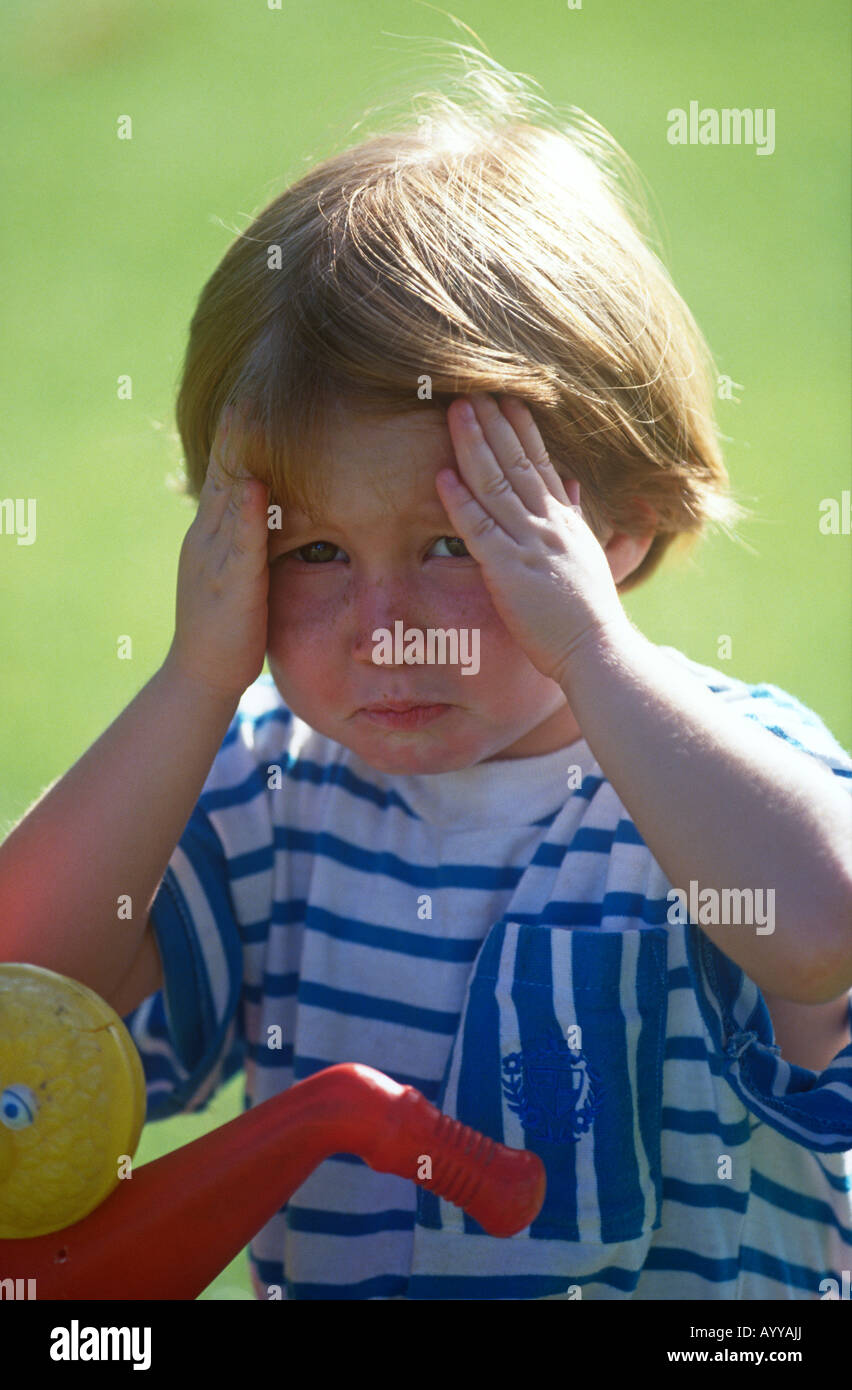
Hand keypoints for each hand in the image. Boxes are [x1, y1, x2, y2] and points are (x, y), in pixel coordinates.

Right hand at [165, 406, 269, 699]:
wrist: (202, 676)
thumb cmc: (231, 627)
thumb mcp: (240, 571)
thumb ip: (251, 538)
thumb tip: (271, 506)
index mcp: (214, 532)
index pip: (227, 470)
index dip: (237, 432)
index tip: (252, 391)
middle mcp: (208, 536)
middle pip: (223, 470)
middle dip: (235, 428)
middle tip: (250, 381)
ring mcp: (215, 558)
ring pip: (227, 497)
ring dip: (239, 455)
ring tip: (249, 412)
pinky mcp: (228, 586)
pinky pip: (237, 544)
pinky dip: (246, 512)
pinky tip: (255, 485)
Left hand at [435, 393, 629, 687]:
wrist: (597, 649)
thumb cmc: (590, 613)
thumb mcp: (589, 554)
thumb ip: (576, 515)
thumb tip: (570, 481)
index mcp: (565, 520)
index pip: (539, 463)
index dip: (521, 429)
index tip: (507, 397)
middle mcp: (548, 524)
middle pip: (516, 462)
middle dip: (494, 422)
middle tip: (474, 386)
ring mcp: (529, 544)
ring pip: (496, 484)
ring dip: (474, 445)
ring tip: (457, 411)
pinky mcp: (510, 570)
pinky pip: (480, 529)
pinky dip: (460, 501)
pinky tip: (443, 476)